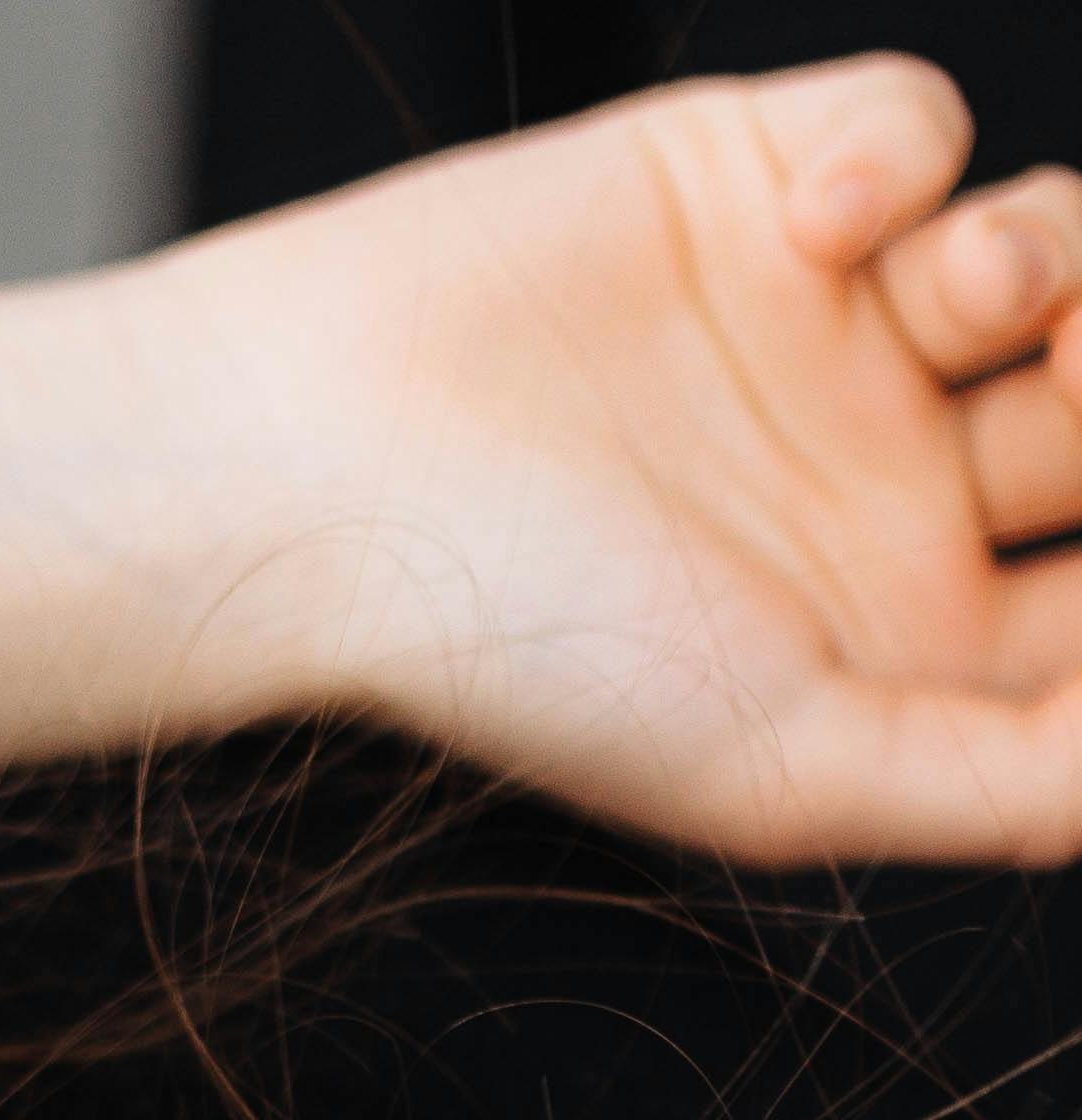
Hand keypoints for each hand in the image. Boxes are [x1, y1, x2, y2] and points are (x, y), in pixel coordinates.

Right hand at [192, 55, 1081, 862]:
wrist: (318, 473)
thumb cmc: (523, 652)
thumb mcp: (788, 773)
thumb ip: (1007, 785)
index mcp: (900, 641)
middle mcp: (880, 488)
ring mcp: (826, 331)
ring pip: (1050, 256)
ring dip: (1058, 255)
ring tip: (965, 288)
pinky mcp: (759, 180)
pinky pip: (919, 128)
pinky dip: (902, 154)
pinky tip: (813, 226)